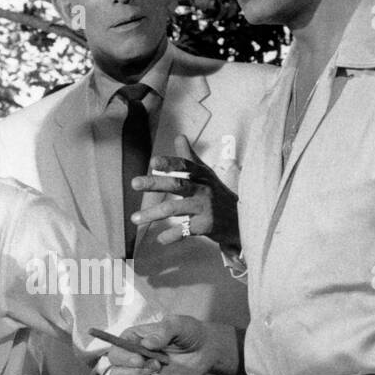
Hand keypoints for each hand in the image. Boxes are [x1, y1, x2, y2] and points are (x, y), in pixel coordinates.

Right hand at [107, 315, 218, 374]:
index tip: (140, 359)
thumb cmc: (188, 333)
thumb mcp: (177, 325)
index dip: (123, 359)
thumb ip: (162, 331)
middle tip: (158, 366)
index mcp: (131, 341)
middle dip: (135, 374)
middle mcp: (130, 361)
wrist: (205, 350)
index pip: (114, 354)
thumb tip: (147, 344)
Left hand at [130, 138, 240, 255]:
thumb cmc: (217, 193)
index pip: (184, 166)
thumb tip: (179, 136)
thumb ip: (189, 157)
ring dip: (153, 214)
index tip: (152, 162)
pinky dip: (170, 236)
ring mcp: (204, 208)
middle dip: (154, 183)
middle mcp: (203, 189)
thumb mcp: (206, 173)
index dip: (168, 163)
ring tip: (134, 218)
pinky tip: (159, 239)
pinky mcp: (206, 226)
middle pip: (177, 185)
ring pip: (175, 209)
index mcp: (201, 175)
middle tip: (134, 183)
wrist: (240, 218)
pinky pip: (184, 231)